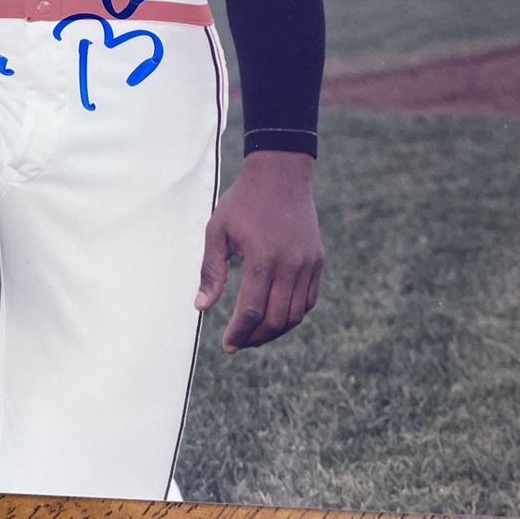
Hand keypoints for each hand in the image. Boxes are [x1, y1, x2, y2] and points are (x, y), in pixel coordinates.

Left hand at [195, 150, 322, 351]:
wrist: (280, 174)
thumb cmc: (243, 201)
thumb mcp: (218, 231)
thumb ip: (211, 271)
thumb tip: (202, 306)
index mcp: (263, 259)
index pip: (251, 311)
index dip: (238, 333)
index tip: (227, 344)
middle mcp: (290, 266)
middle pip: (275, 319)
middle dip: (255, 338)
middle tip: (238, 343)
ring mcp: (308, 264)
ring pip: (295, 314)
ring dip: (275, 330)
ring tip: (255, 334)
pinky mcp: (317, 261)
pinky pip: (308, 300)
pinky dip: (293, 314)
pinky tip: (275, 315)